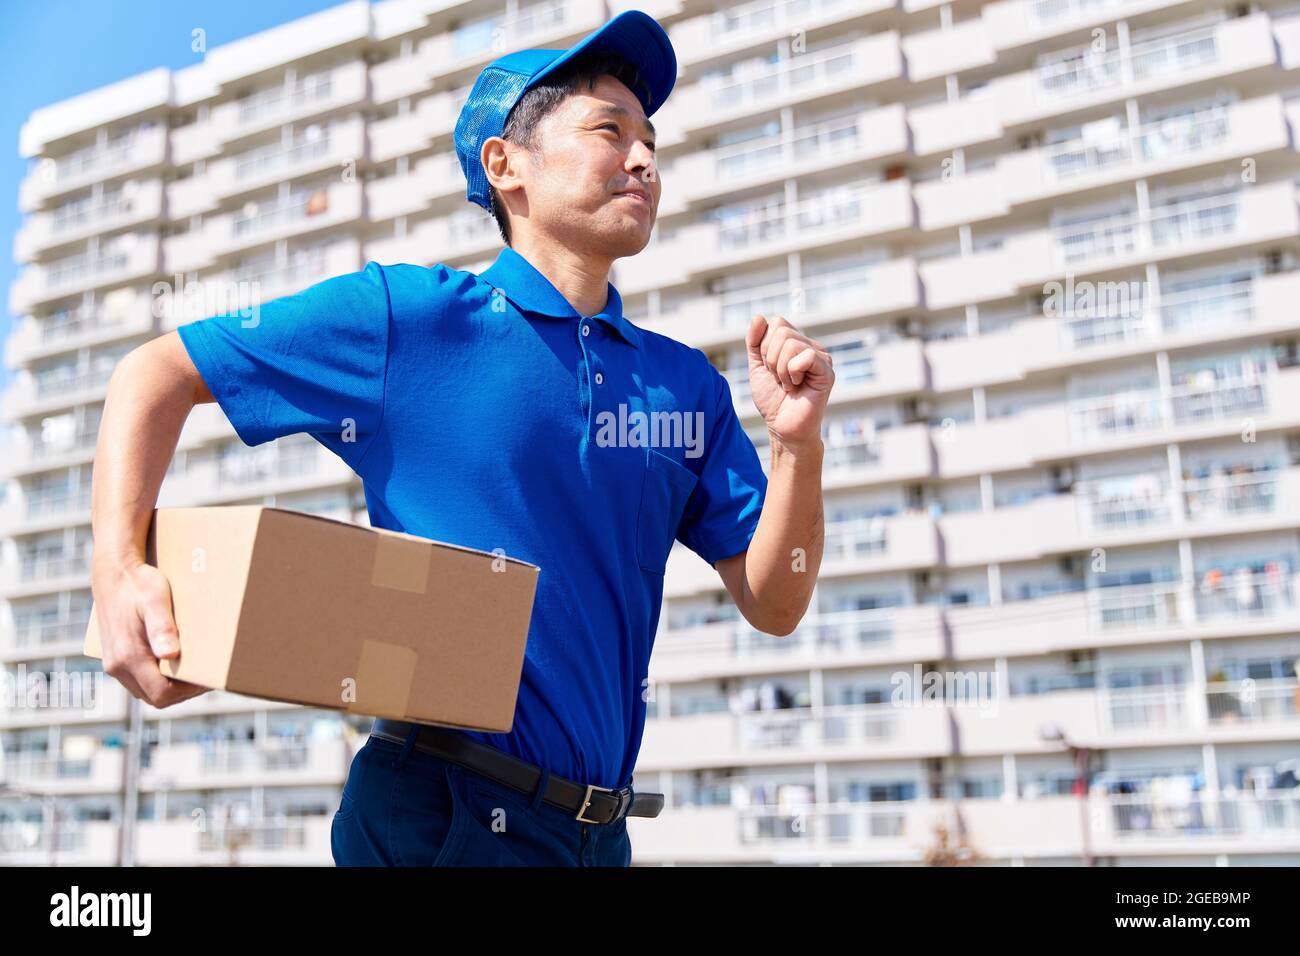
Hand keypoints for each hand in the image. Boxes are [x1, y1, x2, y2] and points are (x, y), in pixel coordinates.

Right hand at [91, 558, 211, 708]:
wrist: (113, 572)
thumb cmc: (139, 583)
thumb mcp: (156, 600)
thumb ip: (162, 627)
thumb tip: (171, 654)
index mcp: (128, 656)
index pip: (161, 694)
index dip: (187, 692)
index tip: (207, 679)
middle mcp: (116, 665)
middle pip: (153, 697)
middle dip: (181, 692)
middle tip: (204, 676)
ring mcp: (113, 663)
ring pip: (144, 691)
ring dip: (168, 687)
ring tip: (192, 670)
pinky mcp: (114, 657)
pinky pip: (137, 679)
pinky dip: (156, 678)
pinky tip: (173, 662)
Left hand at [746, 314, 834, 451]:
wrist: (782, 427)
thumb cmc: (772, 399)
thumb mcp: (757, 366)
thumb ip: (754, 342)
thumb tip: (758, 317)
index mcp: (796, 342)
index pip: (776, 323)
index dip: (764, 346)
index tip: (770, 368)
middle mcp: (811, 346)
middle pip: (781, 331)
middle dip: (770, 358)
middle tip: (779, 378)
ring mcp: (821, 358)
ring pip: (790, 343)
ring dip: (780, 369)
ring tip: (788, 385)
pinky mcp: (826, 371)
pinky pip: (804, 356)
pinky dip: (792, 373)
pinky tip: (797, 386)